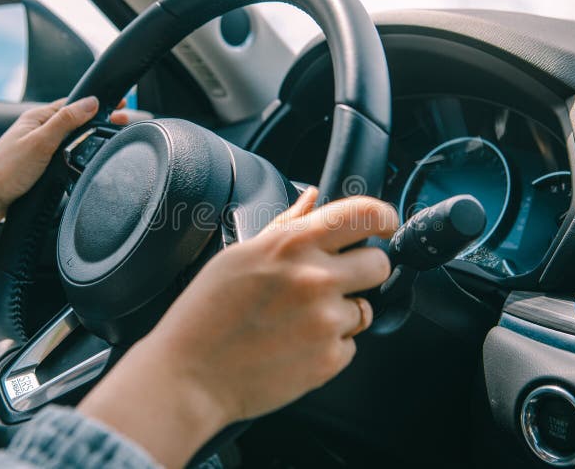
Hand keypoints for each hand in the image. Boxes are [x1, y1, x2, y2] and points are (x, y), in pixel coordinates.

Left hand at [0, 96, 123, 222]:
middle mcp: (39, 131)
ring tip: (109, 138)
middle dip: (99, 119)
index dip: (98, 104)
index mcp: (38, 118)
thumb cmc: (5, 170)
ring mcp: (39, 148)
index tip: (119, 106)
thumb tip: (91, 102)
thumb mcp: (40, 142)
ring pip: (71, 138)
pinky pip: (66, 155)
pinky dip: (79, 154)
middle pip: (76, 120)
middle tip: (120, 124)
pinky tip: (87, 160)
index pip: (74, 104)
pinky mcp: (40, 166)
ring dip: (89, 136)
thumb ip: (66, 120)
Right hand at [79, 188, 398, 467]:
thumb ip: (286, 224)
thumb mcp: (240, 255)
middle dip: (364, 270)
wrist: (190, 376)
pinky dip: (329, 346)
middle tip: (336, 280)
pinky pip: (350, 344)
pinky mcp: (329, 359)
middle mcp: (316, 278)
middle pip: (380, 263)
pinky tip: (294, 345)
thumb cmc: (206, 313)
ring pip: (365, 308)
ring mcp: (326, 321)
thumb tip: (313, 197)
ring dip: (343, 313)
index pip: (364, 213)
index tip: (384, 226)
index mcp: (292, 245)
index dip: (383, 217)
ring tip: (299, 321)